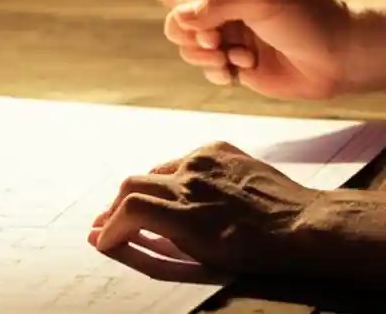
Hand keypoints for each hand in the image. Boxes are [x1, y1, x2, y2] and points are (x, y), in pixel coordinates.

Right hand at [89, 141, 321, 280]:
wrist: (304, 224)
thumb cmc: (256, 252)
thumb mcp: (202, 258)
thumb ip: (155, 247)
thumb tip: (114, 238)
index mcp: (185, 213)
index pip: (128, 212)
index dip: (109, 228)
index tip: (102, 241)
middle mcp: (189, 180)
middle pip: (130, 185)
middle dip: (114, 208)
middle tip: (107, 223)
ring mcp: (203, 160)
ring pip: (155, 172)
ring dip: (143, 191)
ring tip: (143, 208)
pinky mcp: (217, 148)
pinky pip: (182, 160)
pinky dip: (173, 176)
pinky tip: (181, 190)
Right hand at [154, 0, 355, 98]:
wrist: (336, 61)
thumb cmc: (308, 18)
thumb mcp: (262, 0)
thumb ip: (216, 4)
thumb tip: (178, 19)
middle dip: (189, 23)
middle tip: (215, 35)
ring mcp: (221, 26)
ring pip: (179, 35)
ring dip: (202, 51)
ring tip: (230, 55)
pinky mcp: (224, 56)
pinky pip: (197, 62)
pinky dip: (217, 69)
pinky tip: (242, 67)